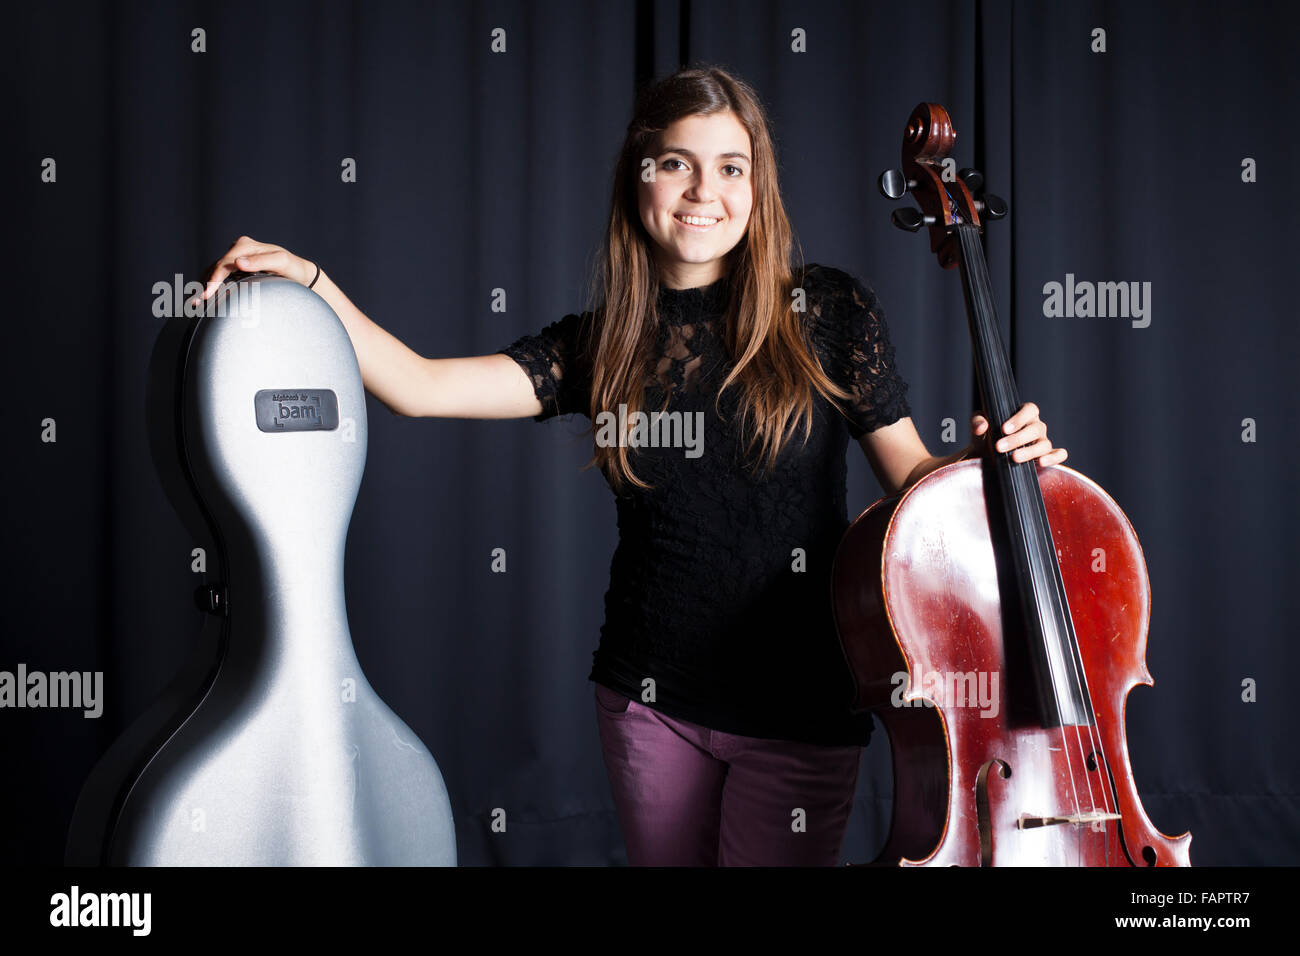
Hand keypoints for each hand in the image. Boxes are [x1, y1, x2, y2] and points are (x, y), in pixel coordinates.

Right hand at [191, 236, 315, 304]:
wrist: (300, 273)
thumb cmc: (293, 267)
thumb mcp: (281, 262)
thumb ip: (261, 261)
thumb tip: (238, 262)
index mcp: (245, 245)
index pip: (224, 263)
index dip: (214, 278)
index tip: (208, 294)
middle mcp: (238, 250)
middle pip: (216, 267)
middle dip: (205, 285)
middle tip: (196, 303)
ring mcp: (236, 259)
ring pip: (214, 272)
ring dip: (204, 287)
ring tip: (195, 303)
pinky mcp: (237, 269)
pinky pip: (220, 277)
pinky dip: (211, 287)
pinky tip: (205, 298)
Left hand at [971, 402, 1067, 465]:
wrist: (985, 459)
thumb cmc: (985, 438)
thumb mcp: (978, 428)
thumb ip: (977, 422)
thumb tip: (982, 426)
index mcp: (1024, 415)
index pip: (1030, 409)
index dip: (1019, 418)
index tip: (1004, 429)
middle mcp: (1036, 427)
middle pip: (1036, 429)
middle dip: (1017, 439)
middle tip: (999, 447)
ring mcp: (1043, 442)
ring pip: (1045, 444)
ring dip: (1030, 451)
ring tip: (1014, 457)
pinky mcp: (1046, 456)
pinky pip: (1059, 454)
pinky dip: (1055, 457)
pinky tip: (1042, 462)